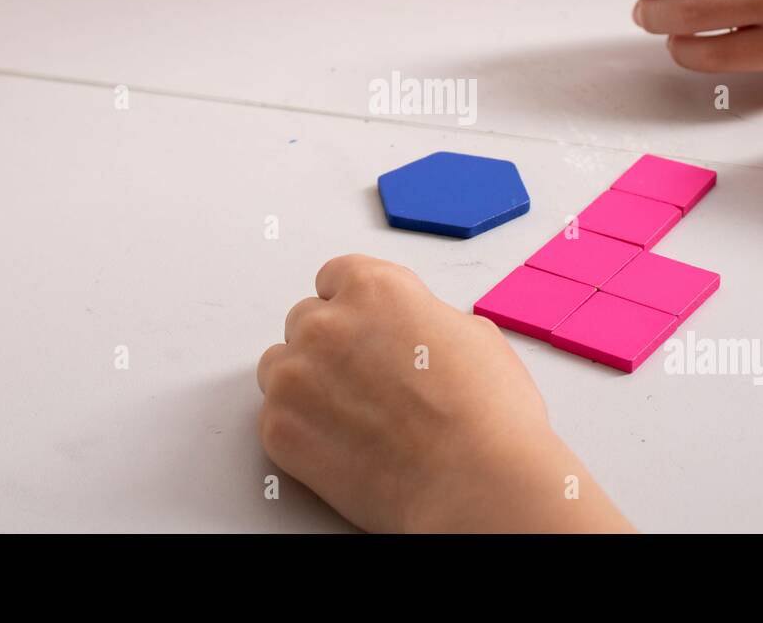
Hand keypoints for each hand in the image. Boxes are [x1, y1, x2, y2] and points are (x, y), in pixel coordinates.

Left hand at [257, 255, 632, 532]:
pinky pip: (274, 415)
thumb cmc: (488, 416)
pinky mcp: (279, 427)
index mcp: (376, 288)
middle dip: (330, 346)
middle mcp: (327, 322)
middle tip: (363, 382)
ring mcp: (296, 375)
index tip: (360, 327)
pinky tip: (342, 445)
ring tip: (351, 417)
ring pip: (280, 366)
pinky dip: (300, 429)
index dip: (352, 306)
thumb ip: (424, 320)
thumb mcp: (474, 336)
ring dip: (306, 383)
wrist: (474, 485)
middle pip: (306, 320)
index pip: (336, 277)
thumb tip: (414, 333)